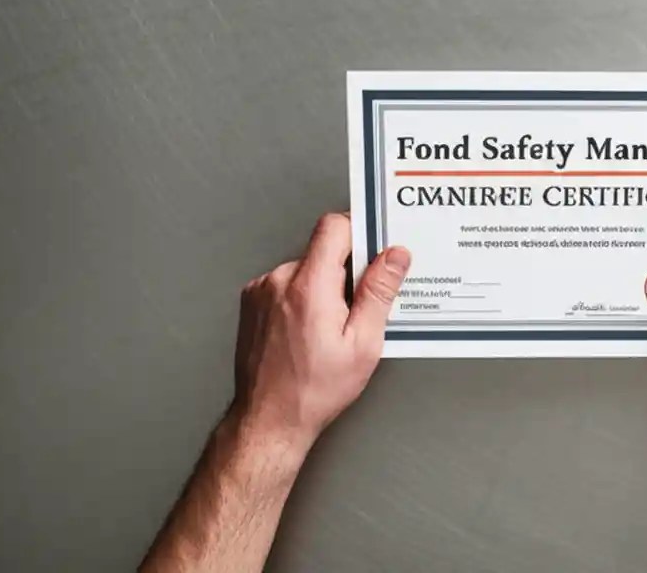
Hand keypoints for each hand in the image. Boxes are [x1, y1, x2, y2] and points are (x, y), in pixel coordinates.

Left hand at [229, 212, 410, 458]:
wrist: (269, 419)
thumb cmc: (313, 391)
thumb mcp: (363, 344)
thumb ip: (379, 292)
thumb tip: (395, 256)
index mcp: (309, 287)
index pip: (334, 227)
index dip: (359, 231)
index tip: (374, 247)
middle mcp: (279, 282)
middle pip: (322, 251)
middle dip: (344, 273)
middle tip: (354, 312)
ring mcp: (261, 291)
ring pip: (305, 269)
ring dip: (322, 288)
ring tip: (327, 330)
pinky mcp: (252, 302)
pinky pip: (286, 284)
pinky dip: (301, 299)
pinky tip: (308, 332)